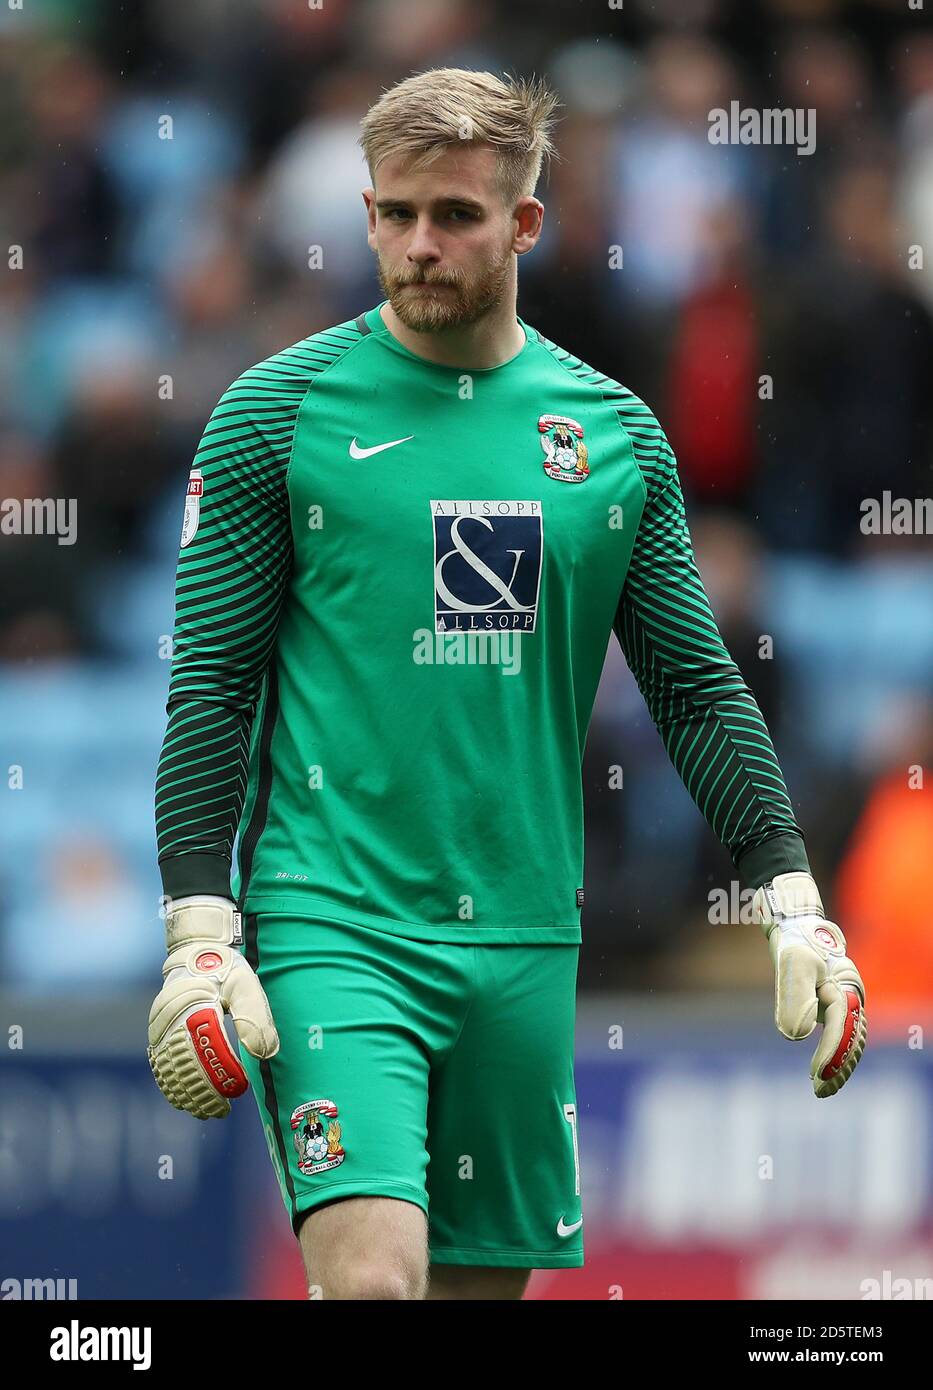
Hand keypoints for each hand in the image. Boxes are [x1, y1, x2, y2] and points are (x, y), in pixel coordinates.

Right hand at [147, 896, 279, 1118]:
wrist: (195, 951)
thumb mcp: (246, 986)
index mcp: (194, 1007)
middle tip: (222, 1111)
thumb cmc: (226, 969)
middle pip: (184, 1066)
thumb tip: (264, 1052)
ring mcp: (160, 1027)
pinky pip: (160, 1064)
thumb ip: (255, 1016)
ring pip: (169, 1069)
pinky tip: (184, 1100)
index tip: (234, 1093)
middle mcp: (171, 1019)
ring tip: (206, 1111)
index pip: (204, 1052)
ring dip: (186, 1094)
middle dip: (202, 1093)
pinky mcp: (157, 1032)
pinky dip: (171, 1084)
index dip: (217, 1077)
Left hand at [751, 871, 866, 1097]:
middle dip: (839, 1068)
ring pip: (851, 1040)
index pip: (841, 1030)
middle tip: (820, 1092)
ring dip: (840, 1065)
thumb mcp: (791, 966)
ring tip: (823, 1088)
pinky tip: (823, 1070)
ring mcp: (846, 1001)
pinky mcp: (836, 1005)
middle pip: (853, 1040)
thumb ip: (793, 998)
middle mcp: (851, 997)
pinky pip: (843, 1034)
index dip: (830, 1054)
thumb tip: (796, 1036)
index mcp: (845, 989)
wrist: (798, 926)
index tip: (815, 1076)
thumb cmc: (796, 945)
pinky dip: (836, 1053)